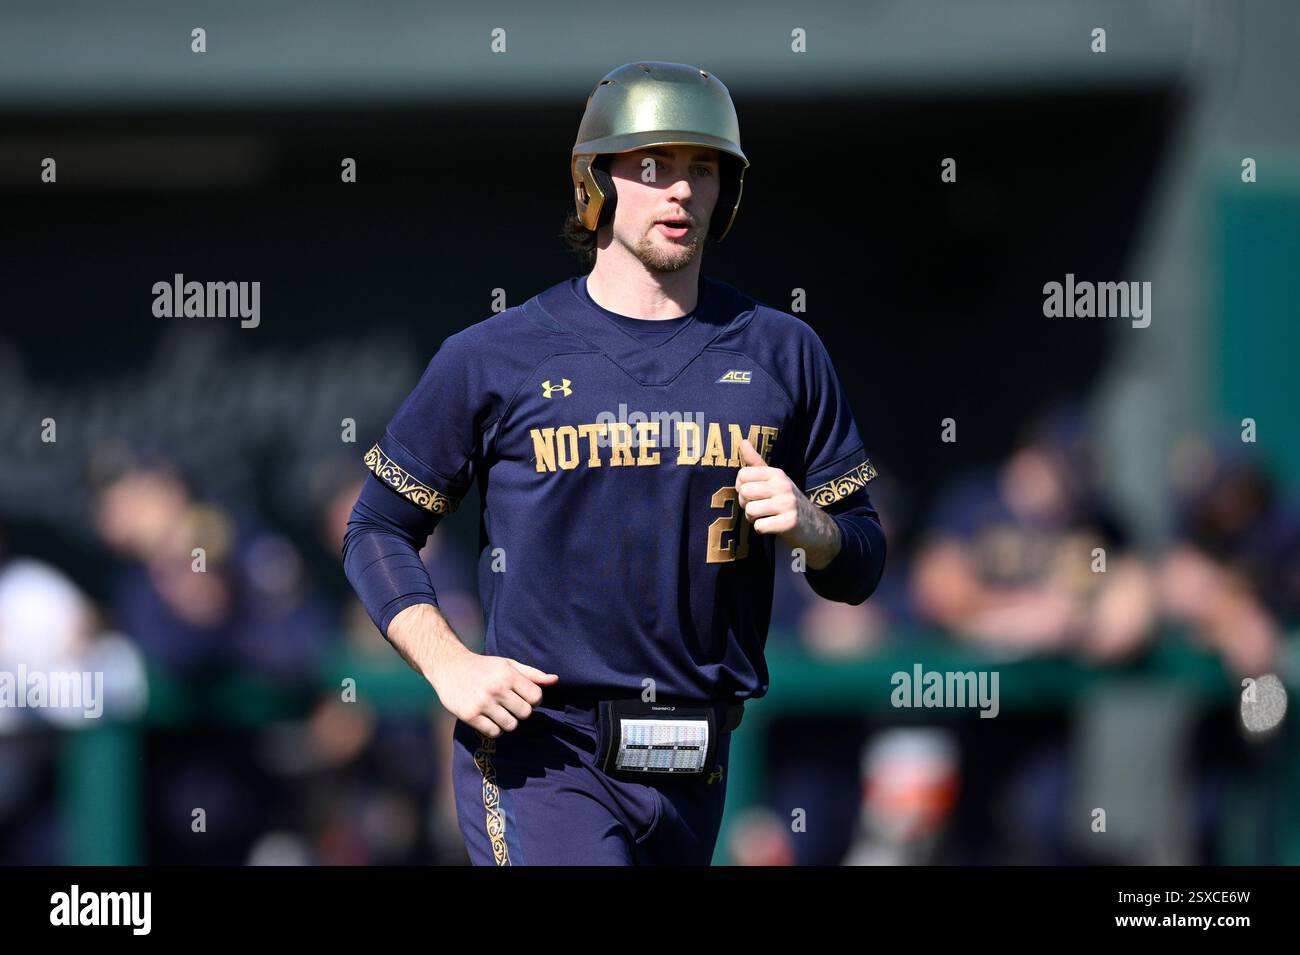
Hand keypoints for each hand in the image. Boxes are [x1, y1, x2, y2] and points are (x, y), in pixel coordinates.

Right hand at [430, 646, 558, 737]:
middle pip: (525, 714)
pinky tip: (487, 718)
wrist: (449, 666)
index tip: (523, 697)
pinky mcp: (469, 715)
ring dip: (507, 721)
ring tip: (498, 711)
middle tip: (509, 704)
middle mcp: (496, 689)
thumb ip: (532, 674)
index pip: (536, 698)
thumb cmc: (484, 666)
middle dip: (520, 711)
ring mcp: (482, 703)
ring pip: (511, 725)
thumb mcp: (508, 664)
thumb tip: (555, 680)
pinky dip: (494, 729)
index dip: (533, 700)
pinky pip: (494, 732)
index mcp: (508, 674)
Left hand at [735, 438, 840, 567]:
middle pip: (745, 492)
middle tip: (758, 507)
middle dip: (746, 503)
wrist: (813, 525)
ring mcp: (787, 504)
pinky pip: (760, 526)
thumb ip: (756, 462)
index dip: (741, 487)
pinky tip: (772, 525)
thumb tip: (742, 441)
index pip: (743, 474)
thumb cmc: (786, 499)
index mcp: (777, 473)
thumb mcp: (774, 479)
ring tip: (765, 516)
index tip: (752, 493)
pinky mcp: (789, 523)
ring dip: (753, 518)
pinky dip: (762, 529)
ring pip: (750, 511)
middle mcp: (783, 485)